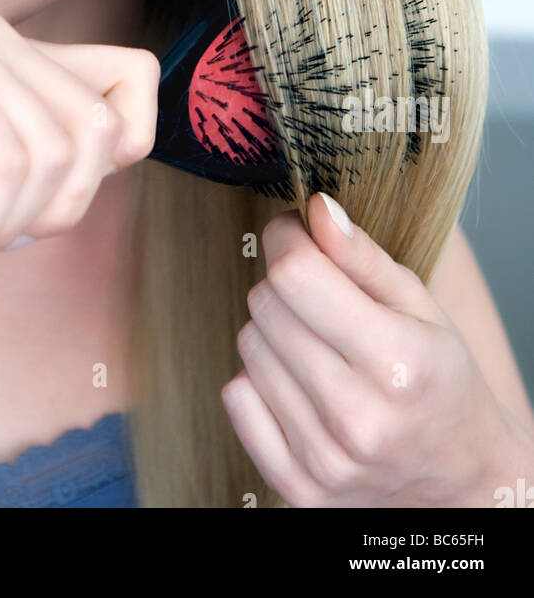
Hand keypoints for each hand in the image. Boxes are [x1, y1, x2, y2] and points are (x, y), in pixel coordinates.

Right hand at [0, 4, 158, 305]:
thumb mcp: (16, 189)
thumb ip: (68, 152)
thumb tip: (132, 138)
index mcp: (18, 51)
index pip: (135, 75)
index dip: (119, 149)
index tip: (50, 194)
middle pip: (101, 127)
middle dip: (56, 207)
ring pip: (60, 149)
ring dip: (13, 221)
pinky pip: (12, 158)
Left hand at [221, 191, 511, 506]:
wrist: (457, 476)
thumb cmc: (439, 379)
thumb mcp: (419, 305)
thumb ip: (362, 255)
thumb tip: (316, 209)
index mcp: (396, 362)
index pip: (295, 275)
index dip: (287, 238)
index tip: (296, 231)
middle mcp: (356, 417)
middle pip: (265, 306)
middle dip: (285, 284)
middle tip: (319, 297)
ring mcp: (323, 459)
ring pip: (248, 346)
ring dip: (274, 333)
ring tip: (319, 346)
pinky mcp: (296, 485)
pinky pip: (236, 397)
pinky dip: (258, 380)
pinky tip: (300, 384)